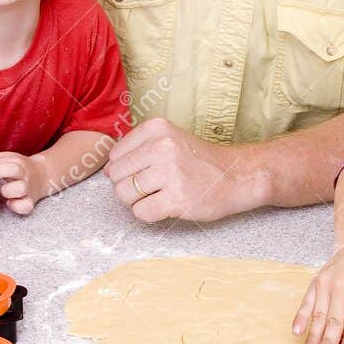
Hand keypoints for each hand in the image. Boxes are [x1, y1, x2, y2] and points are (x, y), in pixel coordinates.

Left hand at [0, 149, 42, 214]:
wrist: (43, 175)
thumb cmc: (18, 168)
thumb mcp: (3, 158)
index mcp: (15, 161)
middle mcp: (23, 174)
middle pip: (13, 169)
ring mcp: (28, 188)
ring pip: (19, 188)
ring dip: (8, 190)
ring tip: (2, 191)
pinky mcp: (30, 202)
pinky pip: (25, 206)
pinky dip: (17, 206)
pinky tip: (10, 203)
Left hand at [105, 118, 243, 223]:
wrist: (236, 176)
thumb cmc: (200, 161)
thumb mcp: (170, 139)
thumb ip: (138, 149)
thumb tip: (107, 171)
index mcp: (157, 129)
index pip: (115, 154)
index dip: (124, 169)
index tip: (144, 172)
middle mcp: (162, 147)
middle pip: (116, 175)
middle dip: (127, 186)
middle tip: (150, 188)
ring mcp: (170, 173)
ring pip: (125, 194)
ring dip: (137, 201)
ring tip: (158, 196)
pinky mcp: (177, 198)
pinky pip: (141, 212)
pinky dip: (149, 214)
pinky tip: (166, 206)